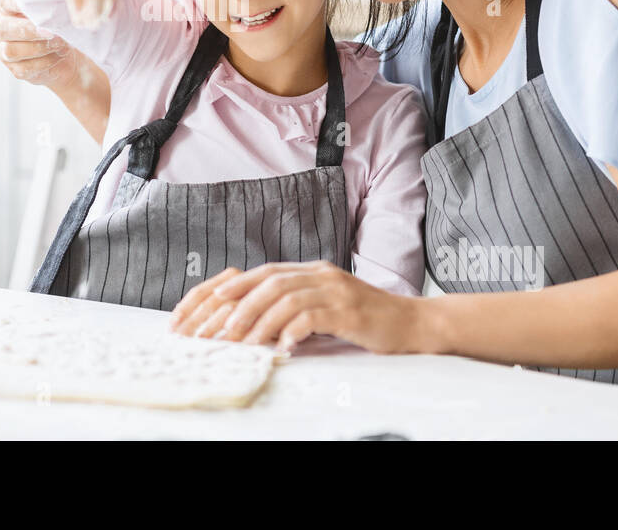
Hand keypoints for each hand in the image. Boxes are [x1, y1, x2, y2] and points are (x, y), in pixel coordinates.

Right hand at [0, 0, 76, 87]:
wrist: (70, 57)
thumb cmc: (62, 28)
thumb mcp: (60, 14)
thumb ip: (53, 8)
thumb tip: (57, 8)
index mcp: (10, 7)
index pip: (6, 2)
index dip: (17, 4)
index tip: (37, 7)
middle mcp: (3, 27)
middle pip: (3, 29)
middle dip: (29, 30)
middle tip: (51, 31)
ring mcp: (5, 49)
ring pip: (10, 51)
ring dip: (38, 48)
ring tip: (59, 44)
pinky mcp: (15, 68)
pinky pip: (24, 68)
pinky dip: (44, 62)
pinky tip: (57, 56)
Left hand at [170, 261, 424, 354]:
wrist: (412, 323)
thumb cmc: (364, 321)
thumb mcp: (323, 309)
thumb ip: (292, 310)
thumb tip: (251, 327)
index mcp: (309, 271)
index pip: (259, 273)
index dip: (229, 288)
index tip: (206, 307)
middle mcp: (319, 274)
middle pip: (267, 281)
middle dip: (236, 305)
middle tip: (215, 330)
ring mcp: (336, 289)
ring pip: (286, 296)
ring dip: (258, 320)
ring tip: (241, 342)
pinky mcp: (350, 310)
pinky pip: (314, 315)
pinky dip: (294, 330)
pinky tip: (285, 347)